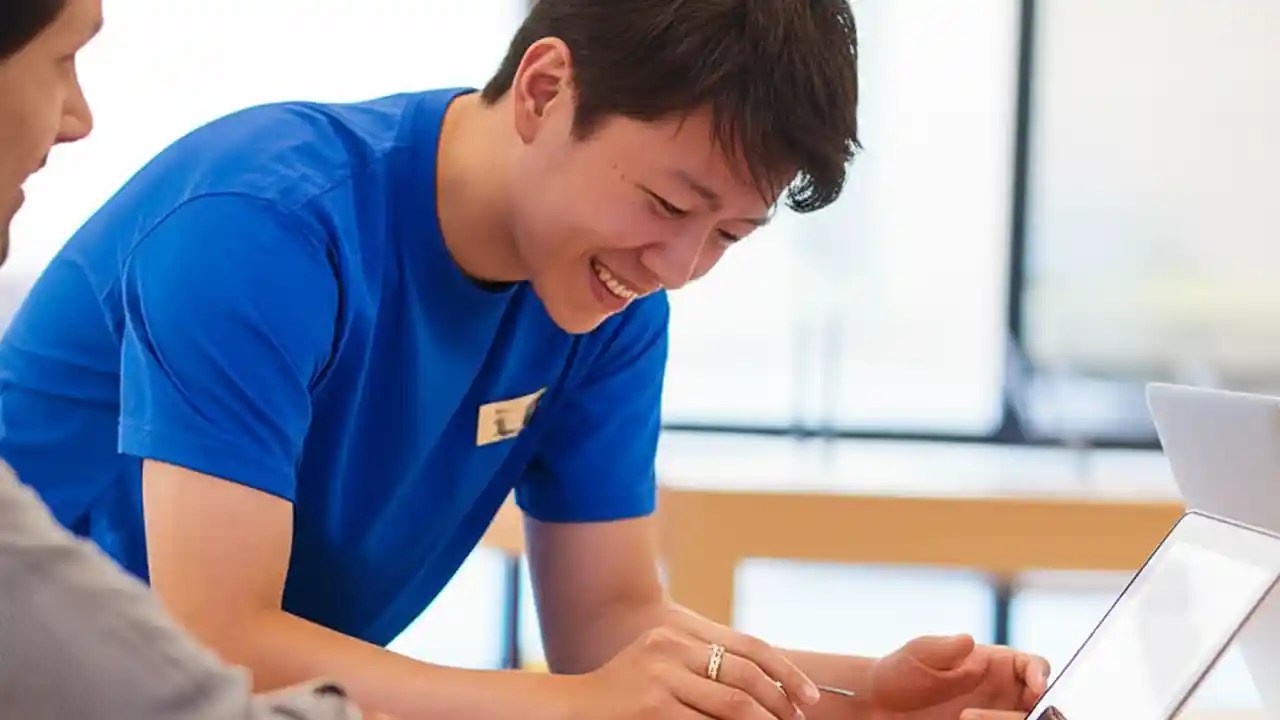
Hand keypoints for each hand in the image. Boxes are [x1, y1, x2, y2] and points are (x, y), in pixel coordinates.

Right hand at [568, 607, 821, 718]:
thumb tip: (763, 690)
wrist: (571, 708)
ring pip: (733, 706)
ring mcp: (662, 678)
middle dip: (779, 706)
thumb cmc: (622, 695)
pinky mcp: (655, 708)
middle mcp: (672, 648)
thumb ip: (702, 667)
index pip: (748, 648)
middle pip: (746, 677)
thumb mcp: (661, 666)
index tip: (810, 698)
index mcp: (678, 634)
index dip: (785, 673)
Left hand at [865, 634, 1049, 719]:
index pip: (1033, 665)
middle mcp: (1001, 693)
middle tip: (969, 716)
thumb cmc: (899, 674)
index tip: (1035, 687)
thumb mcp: (918, 655)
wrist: (878, 706)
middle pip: (1036, 703)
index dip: (1040, 674)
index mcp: (994, 665)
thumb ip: (943, 648)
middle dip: (1018, 712)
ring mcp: (993, 716)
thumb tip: (969, 641)